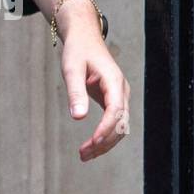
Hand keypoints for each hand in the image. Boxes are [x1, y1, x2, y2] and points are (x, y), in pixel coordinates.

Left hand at [59, 21, 130, 161]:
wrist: (85, 37)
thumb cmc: (78, 50)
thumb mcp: (71, 68)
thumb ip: (75, 92)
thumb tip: (79, 118)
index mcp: (114, 81)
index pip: (116, 111)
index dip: (106, 128)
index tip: (93, 142)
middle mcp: (122, 91)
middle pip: (120, 124)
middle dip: (104, 142)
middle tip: (83, 155)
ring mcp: (120, 96)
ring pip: (119, 127)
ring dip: (105, 143)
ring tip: (84, 155)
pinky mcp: (113, 100)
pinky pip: (114, 122)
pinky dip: (104, 136)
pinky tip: (91, 146)